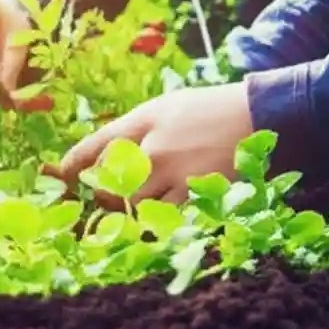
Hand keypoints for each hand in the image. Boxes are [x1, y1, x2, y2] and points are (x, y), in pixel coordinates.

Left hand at [59, 83, 252, 205]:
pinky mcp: (199, 196)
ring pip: (135, 206)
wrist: (265, 116)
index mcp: (144, 121)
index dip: (72, 165)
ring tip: (141, 204)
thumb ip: (135, 130)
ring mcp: (176, 175)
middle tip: (109, 195)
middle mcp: (154, 148)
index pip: (94, 146)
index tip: (62, 174)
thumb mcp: (167, 107)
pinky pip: (165, 218)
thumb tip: (105, 156)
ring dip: (131, 210)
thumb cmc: (213, 111)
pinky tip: (162, 215)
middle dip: (104, 194)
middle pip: (108, 185)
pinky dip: (158, 221)